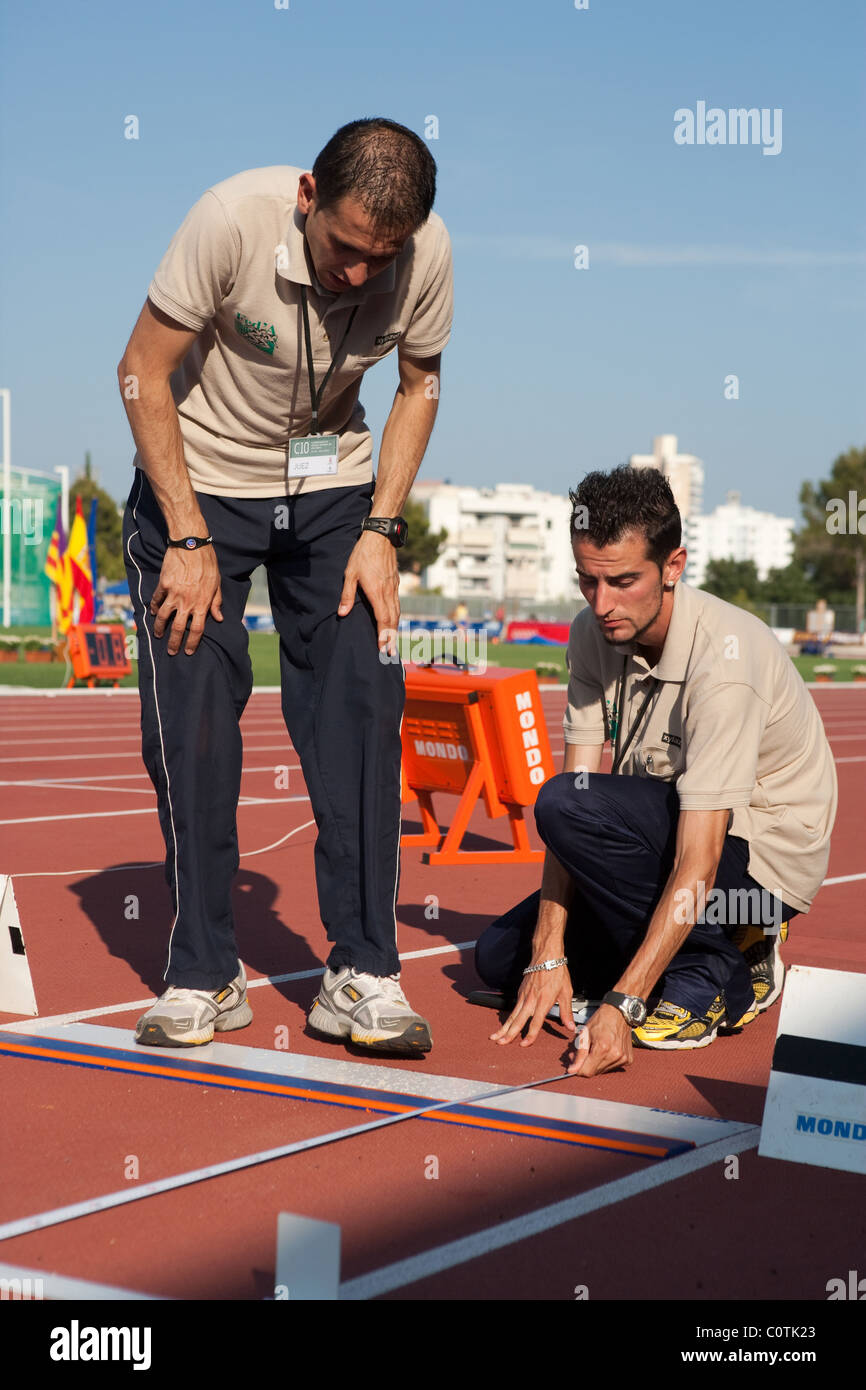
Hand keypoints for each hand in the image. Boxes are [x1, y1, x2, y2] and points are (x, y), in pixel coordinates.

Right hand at [149, 545, 222, 654]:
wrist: (191, 545)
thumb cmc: (208, 563)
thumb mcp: (217, 584)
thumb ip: (216, 602)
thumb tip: (218, 618)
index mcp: (201, 604)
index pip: (197, 630)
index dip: (192, 643)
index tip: (188, 652)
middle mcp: (186, 602)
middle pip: (178, 628)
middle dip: (174, 643)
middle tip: (172, 651)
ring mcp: (173, 594)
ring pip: (162, 617)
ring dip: (159, 628)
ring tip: (158, 635)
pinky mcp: (163, 585)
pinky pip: (156, 600)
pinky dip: (153, 608)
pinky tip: (152, 613)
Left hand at [338, 530, 399, 657]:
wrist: (381, 537)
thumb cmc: (363, 554)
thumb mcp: (350, 573)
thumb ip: (347, 595)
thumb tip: (342, 613)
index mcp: (376, 592)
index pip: (382, 619)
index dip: (383, 635)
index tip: (382, 649)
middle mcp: (388, 593)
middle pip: (392, 620)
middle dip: (391, 638)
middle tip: (389, 654)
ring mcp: (394, 588)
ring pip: (397, 613)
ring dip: (395, 630)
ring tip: (392, 643)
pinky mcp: (395, 584)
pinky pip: (397, 605)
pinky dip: (396, 618)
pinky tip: (393, 623)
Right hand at [490, 962, 575, 1048]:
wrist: (546, 956)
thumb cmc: (557, 972)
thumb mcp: (566, 992)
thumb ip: (566, 1011)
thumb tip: (570, 1026)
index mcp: (544, 1001)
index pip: (536, 1022)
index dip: (530, 1035)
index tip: (524, 1044)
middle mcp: (531, 999)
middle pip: (518, 1020)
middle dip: (509, 1033)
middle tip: (501, 1043)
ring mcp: (524, 995)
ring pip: (512, 1015)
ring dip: (503, 1027)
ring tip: (495, 1037)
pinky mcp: (520, 992)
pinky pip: (513, 1008)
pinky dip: (508, 1018)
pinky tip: (505, 1025)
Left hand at [566, 1003, 631, 1077]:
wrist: (619, 1013)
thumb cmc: (602, 1019)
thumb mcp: (585, 1033)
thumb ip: (579, 1054)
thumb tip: (572, 1070)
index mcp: (603, 1047)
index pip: (587, 1071)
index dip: (578, 1069)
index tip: (574, 1065)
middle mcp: (615, 1055)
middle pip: (595, 1072)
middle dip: (586, 1065)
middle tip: (583, 1053)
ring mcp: (623, 1058)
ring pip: (603, 1071)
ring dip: (596, 1064)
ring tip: (595, 1050)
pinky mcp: (628, 1059)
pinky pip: (612, 1067)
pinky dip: (606, 1061)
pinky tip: (605, 1051)